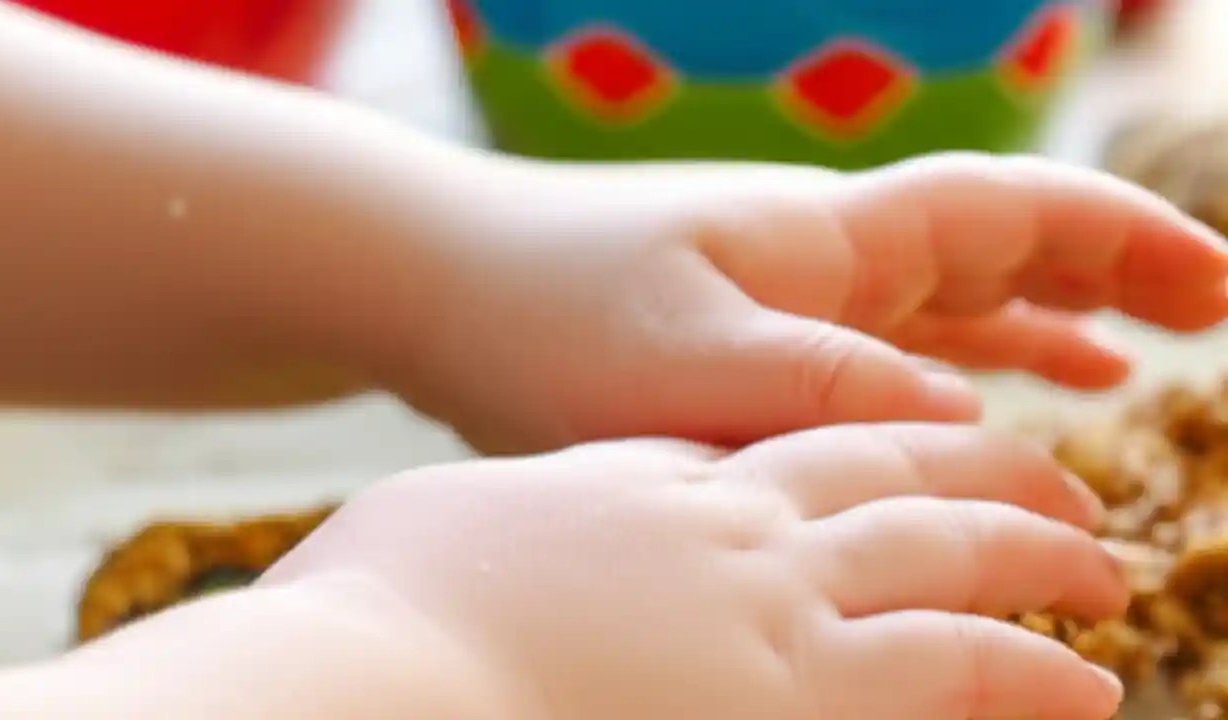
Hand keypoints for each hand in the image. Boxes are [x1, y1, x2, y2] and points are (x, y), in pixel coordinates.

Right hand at [264, 424, 1127, 719]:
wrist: (380, 675)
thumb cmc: (395, 600)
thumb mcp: (474, 511)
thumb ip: (557, 503)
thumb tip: (574, 504)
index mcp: (662, 479)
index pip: (805, 440)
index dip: (888, 440)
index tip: (941, 449)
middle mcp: (737, 532)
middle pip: (900, 486)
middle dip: (997, 485)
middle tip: (1068, 498)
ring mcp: (775, 617)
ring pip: (948, 571)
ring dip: (1036, 571)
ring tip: (1102, 585)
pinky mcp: (797, 707)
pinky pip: (950, 677)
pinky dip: (1022, 676)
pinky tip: (1077, 689)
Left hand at [403, 153, 1227, 451]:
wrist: (438, 288)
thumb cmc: (544, 316)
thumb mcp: (693, 363)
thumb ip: (836, 391)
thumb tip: (982, 434)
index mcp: (831, 239)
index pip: (1017, 215)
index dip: (1129, 240)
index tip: (1222, 282)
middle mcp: (825, 252)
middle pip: (1004, 245)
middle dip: (1113, 274)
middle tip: (1213, 315)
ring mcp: (790, 291)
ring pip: (950, 297)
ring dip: (1046, 324)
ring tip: (1134, 366)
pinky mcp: (747, 336)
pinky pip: (882, 347)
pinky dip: (950, 371)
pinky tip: (976, 409)